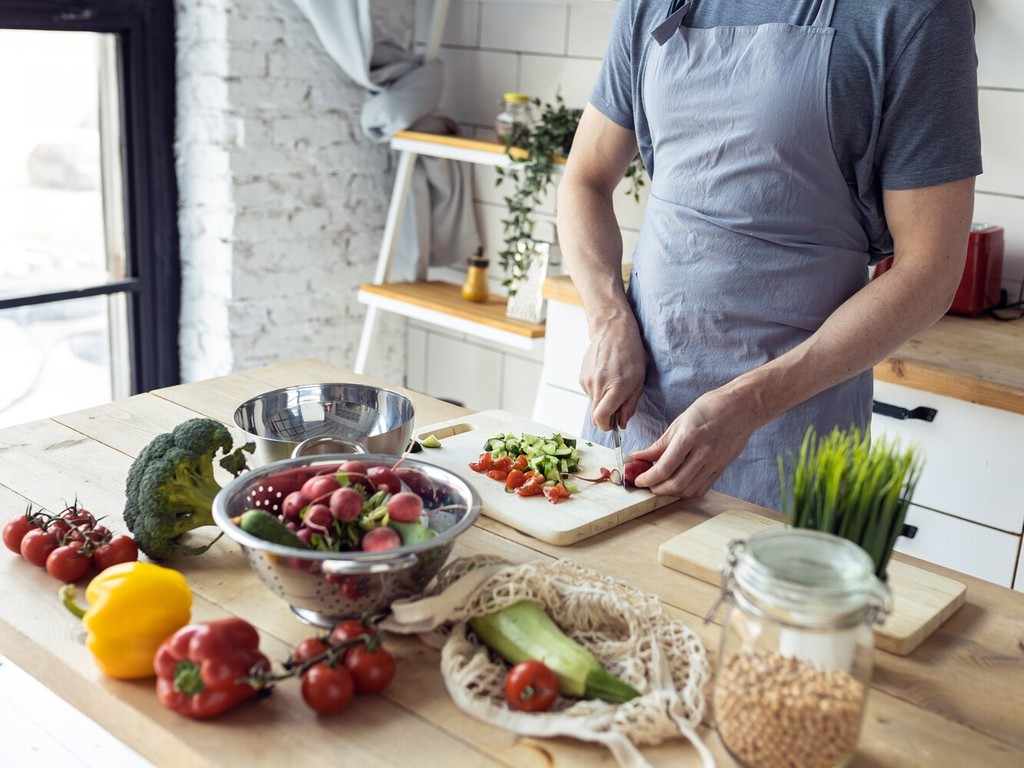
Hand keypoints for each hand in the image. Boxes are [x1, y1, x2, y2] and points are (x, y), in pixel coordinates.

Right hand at [578, 315, 646, 430]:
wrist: (612, 331)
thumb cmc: (631, 355)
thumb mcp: (639, 382)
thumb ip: (629, 406)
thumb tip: (621, 424)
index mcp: (615, 387)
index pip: (601, 417)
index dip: (606, 426)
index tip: (612, 426)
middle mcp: (598, 385)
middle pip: (594, 415)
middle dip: (605, 418)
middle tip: (617, 409)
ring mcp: (587, 381)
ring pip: (592, 404)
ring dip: (601, 402)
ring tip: (613, 385)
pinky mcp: (581, 376)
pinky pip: (589, 393)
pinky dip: (597, 392)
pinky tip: (606, 378)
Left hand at [630, 388, 755, 498]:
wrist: (744, 406)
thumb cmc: (711, 407)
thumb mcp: (680, 420)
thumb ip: (661, 443)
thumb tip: (640, 456)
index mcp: (689, 437)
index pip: (664, 467)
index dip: (648, 478)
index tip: (638, 480)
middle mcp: (703, 453)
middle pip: (676, 484)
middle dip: (657, 489)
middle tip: (647, 485)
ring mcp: (715, 463)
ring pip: (689, 490)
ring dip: (671, 493)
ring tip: (661, 486)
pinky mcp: (722, 468)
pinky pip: (702, 488)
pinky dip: (687, 492)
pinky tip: (679, 486)